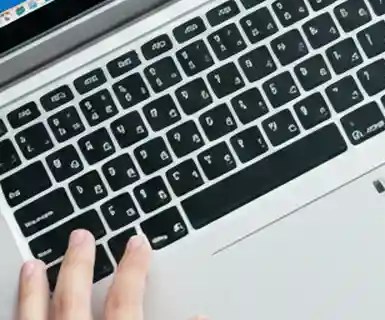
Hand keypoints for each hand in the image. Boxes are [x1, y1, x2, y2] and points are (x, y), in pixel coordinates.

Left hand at [15, 230, 205, 319]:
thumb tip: (202, 314)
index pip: (125, 299)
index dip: (133, 269)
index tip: (137, 244)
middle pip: (72, 299)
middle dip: (77, 265)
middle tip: (80, 237)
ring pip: (34, 315)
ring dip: (32, 290)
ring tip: (32, 265)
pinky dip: (17, 314)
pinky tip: (15, 307)